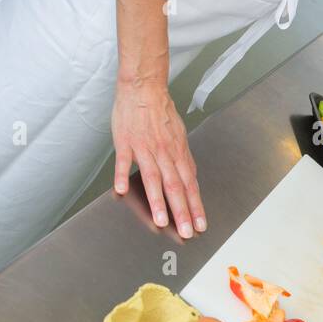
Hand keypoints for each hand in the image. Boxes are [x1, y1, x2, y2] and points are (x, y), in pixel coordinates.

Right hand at [112, 80, 205, 238]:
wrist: (144, 89)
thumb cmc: (161, 112)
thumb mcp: (179, 136)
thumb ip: (182, 159)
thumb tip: (190, 178)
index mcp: (178, 152)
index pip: (190, 184)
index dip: (195, 205)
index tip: (200, 224)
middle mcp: (164, 152)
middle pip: (175, 185)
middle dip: (182, 211)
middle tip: (185, 232)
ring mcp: (144, 147)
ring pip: (153, 177)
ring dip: (158, 201)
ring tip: (161, 221)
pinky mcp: (125, 142)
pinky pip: (123, 161)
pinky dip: (123, 175)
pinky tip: (122, 190)